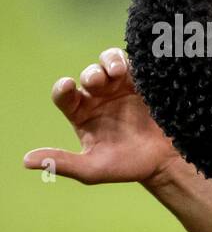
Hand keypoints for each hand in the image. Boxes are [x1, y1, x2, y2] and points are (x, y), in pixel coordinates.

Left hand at [23, 48, 185, 187]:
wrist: (164, 164)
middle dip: (92, 75)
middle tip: (97, 81)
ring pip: (110, 63)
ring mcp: (122, 88)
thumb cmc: (126, 167)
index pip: (65, 95)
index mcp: (81, 112)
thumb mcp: (92, 169)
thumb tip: (27, 161)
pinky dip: (135, 62)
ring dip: (111, 62)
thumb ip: (63, 163)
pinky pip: (138, 66)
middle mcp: (99, 96)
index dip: (63, 89)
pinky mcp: (146, 84)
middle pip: (89, 75)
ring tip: (117, 71)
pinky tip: (138, 68)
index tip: (67, 86)